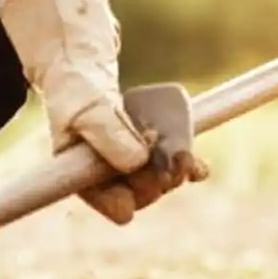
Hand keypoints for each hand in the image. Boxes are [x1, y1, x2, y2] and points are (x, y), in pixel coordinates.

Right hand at [2, 0, 201, 223]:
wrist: (85, 74)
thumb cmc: (77, 94)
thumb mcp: (87, 108)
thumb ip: (108, 132)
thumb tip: (138, 161)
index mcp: (85, 178)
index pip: (111, 204)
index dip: (126, 201)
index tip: (134, 184)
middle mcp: (112, 179)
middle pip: (142, 195)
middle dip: (156, 180)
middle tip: (164, 159)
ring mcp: (136, 167)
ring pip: (162, 182)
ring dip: (175, 170)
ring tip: (182, 155)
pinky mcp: (155, 152)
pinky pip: (177, 167)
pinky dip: (190, 166)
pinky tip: (200, 167)